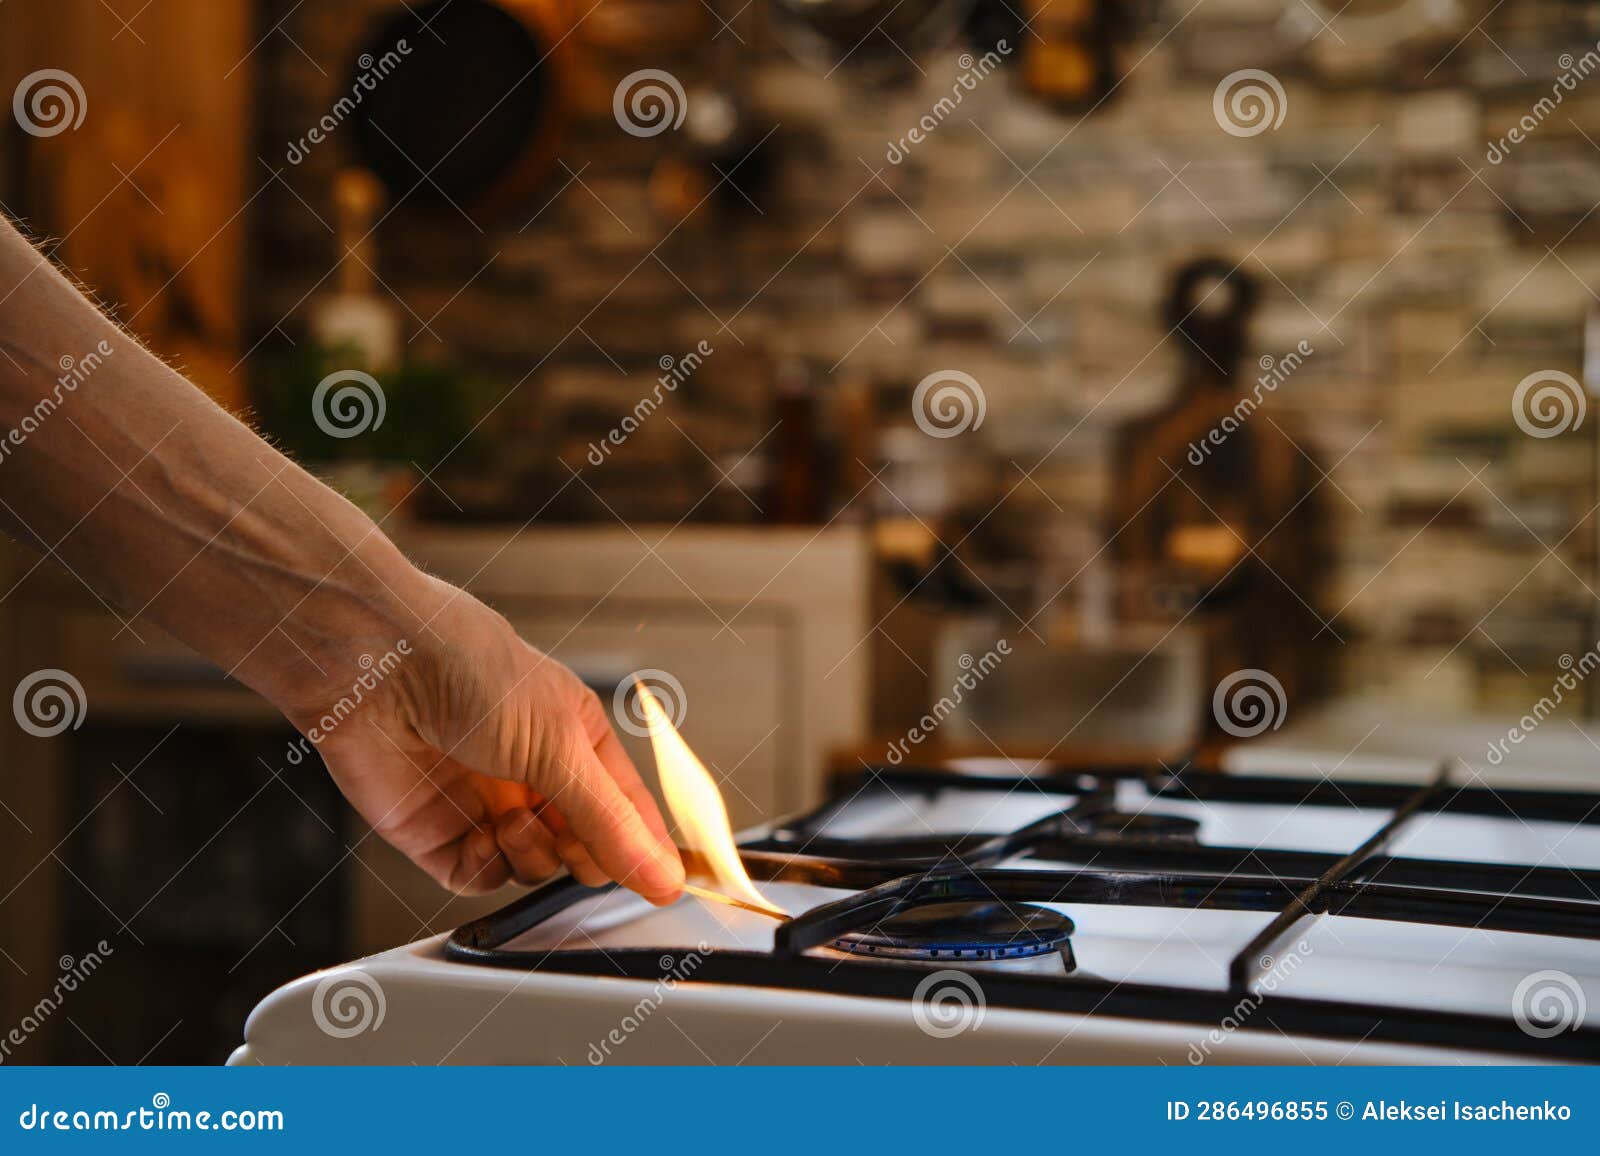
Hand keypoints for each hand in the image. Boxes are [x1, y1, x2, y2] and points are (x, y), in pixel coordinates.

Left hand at [296, 580, 683, 903]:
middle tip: (576, 843)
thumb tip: (661, 874)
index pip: (627, 809)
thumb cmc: (472, 671)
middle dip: (584, 854)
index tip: (665, 886)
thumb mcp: (561, 747)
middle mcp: (533, 773)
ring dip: (533, 853)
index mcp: (576, 738)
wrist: (377, 666)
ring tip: (515, 820)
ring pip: (535, 867)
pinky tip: (484, 833)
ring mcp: (486, 803)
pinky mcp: (439, 831)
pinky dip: (489, 865)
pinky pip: (481, 876)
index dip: (646, 847)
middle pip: (583, 847)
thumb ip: (611, 821)